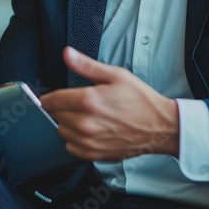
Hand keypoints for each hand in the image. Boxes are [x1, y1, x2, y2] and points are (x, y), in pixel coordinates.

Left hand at [40, 47, 179, 160]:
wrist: (160, 126)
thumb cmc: (141, 100)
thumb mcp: (115, 75)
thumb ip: (87, 65)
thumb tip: (68, 54)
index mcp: (89, 101)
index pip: (53, 101)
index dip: (48, 98)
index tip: (48, 98)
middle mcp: (86, 123)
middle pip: (56, 116)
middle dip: (61, 109)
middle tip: (75, 104)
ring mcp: (90, 141)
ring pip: (62, 132)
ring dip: (67, 125)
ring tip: (83, 117)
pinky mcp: (94, 154)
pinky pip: (71, 148)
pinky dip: (74, 140)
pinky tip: (87, 131)